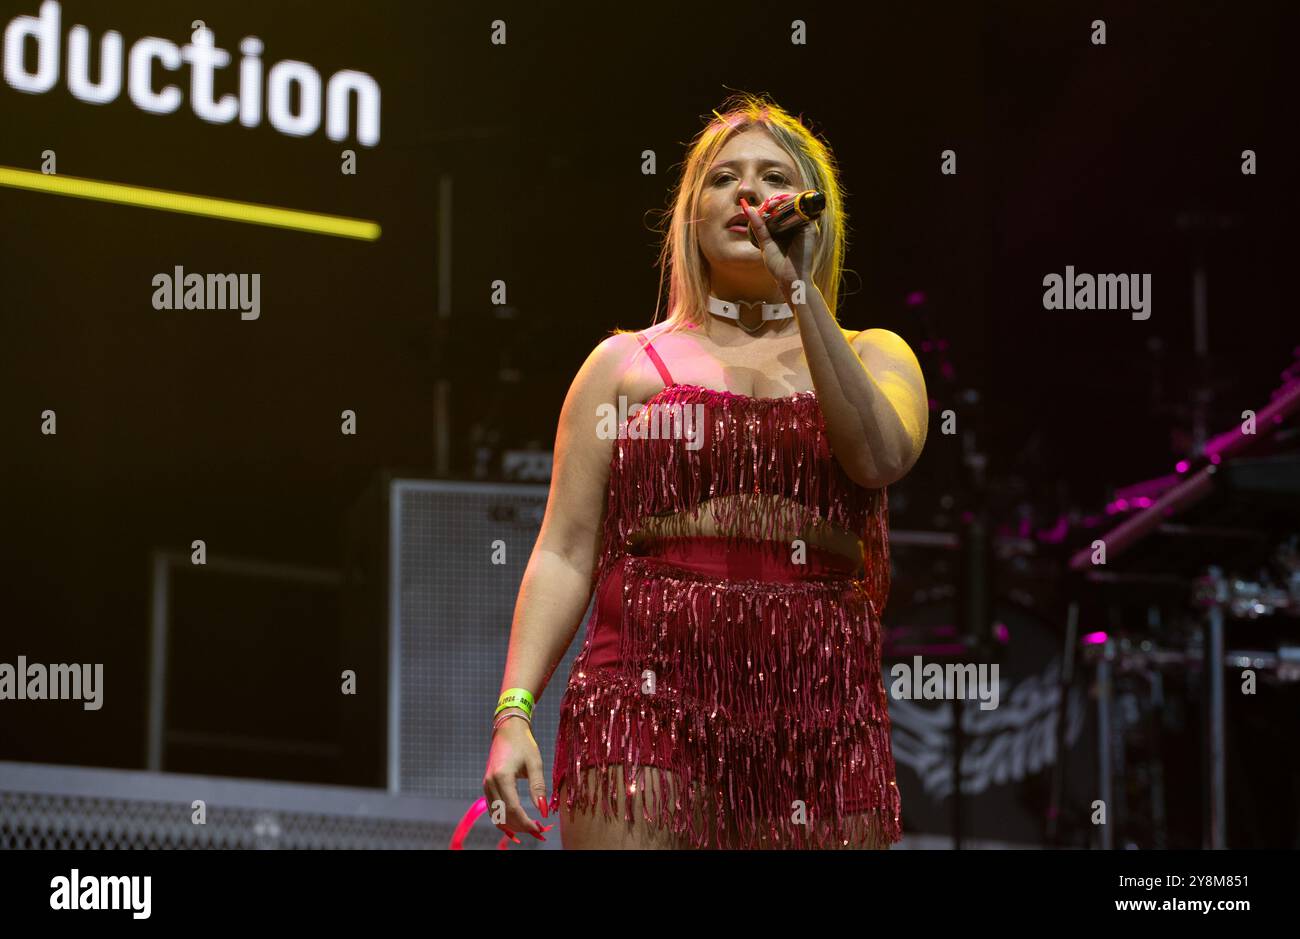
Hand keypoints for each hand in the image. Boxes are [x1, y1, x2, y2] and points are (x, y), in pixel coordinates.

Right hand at [482, 715, 553, 843]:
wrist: (508, 730)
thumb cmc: (524, 744)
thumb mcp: (535, 763)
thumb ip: (538, 787)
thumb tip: (543, 811)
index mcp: (502, 777)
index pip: (513, 808)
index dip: (526, 822)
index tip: (540, 829)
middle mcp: (490, 783)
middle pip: (504, 815)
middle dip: (521, 826)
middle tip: (540, 831)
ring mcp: (486, 785)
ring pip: (496, 815)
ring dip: (512, 826)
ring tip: (531, 830)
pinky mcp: (487, 786)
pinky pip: (493, 809)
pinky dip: (503, 820)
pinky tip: (515, 827)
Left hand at [741, 193, 819, 290]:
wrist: (790, 279)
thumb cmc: (779, 266)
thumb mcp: (765, 243)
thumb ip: (758, 227)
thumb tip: (748, 209)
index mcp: (789, 229)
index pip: (781, 210)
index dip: (771, 205)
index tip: (760, 207)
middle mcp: (799, 226)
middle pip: (788, 205)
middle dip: (776, 201)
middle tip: (766, 204)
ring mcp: (805, 226)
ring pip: (795, 204)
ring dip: (782, 201)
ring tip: (770, 205)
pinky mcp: (810, 228)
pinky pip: (801, 210)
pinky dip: (790, 206)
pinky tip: (779, 208)